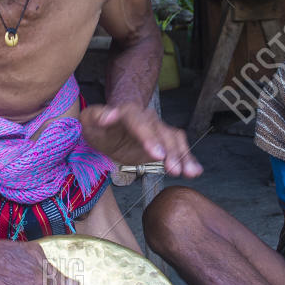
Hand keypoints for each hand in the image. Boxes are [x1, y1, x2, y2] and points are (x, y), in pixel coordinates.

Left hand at [79, 102, 201, 177]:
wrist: (109, 131)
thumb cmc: (98, 127)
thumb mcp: (90, 121)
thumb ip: (97, 117)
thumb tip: (109, 115)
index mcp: (128, 112)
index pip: (139, 122)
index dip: (149, 138)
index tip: (157, 154)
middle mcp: (147, 119)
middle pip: (161, 133)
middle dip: (169, 151)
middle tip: (174, 169)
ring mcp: (158, 130)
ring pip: (174, 140)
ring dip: (182, 156)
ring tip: (189, 172)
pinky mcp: (164, 143)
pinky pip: (179, 148)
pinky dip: (188, 159)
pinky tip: (195, 171)